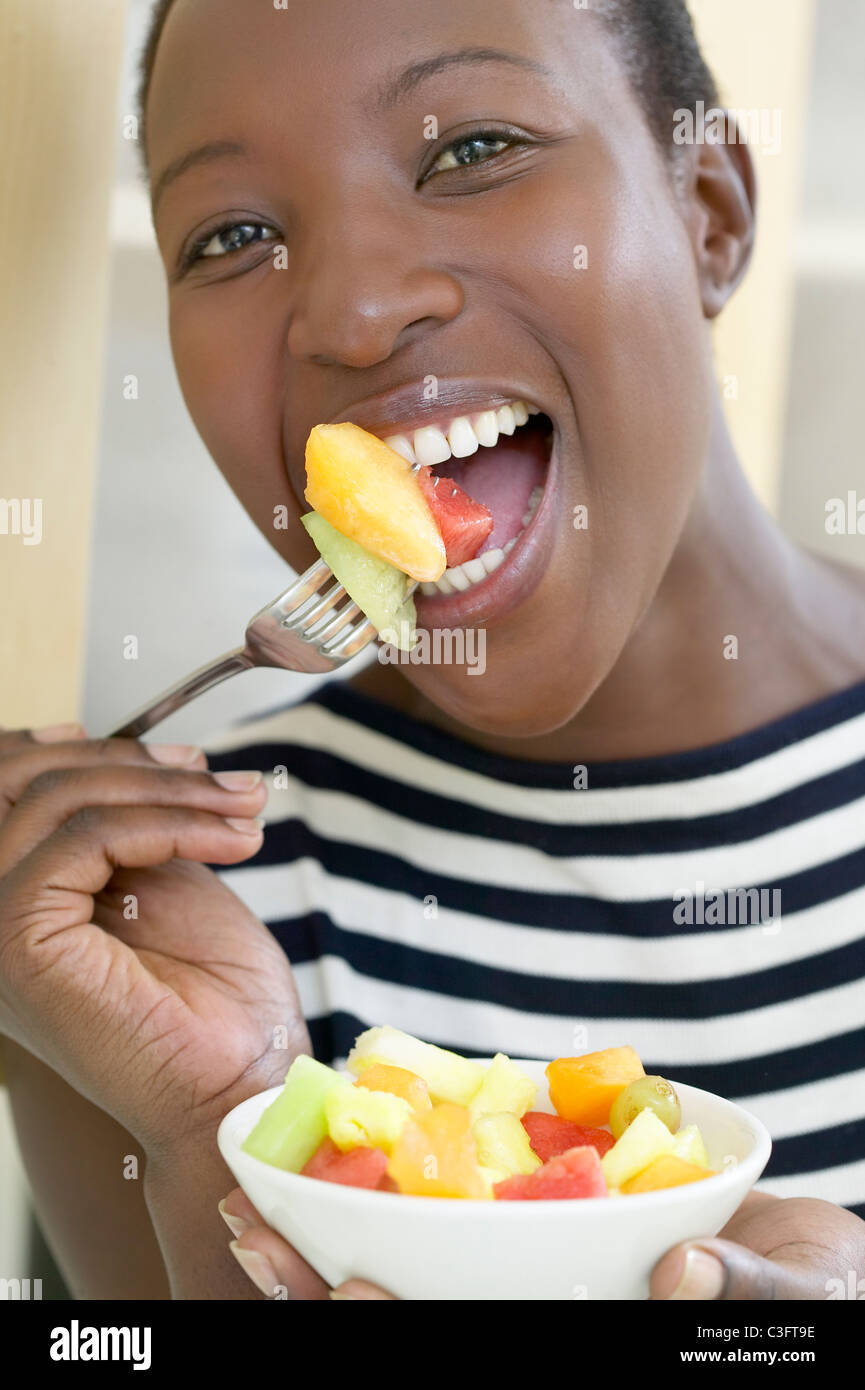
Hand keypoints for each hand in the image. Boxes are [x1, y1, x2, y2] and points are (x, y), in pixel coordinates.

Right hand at [0, 722, 307, 1154]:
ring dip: (168, 790)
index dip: (70, 749)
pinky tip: (233, 840)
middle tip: (218, 775)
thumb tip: (126, 756)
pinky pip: (85, 837)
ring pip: (58, 800)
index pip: (6, 789)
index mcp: (13, 900)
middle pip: (22, 781)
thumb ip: (125, 824)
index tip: (172, 750)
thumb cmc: (209, 1001)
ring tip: (244, 809)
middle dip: (132, 759)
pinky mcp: (17, 941)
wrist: (238, 1083)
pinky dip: (170, 822)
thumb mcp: (161, 881)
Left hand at [220, 1186, 864, 1301]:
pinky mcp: (538, 1234)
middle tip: (248, 1238)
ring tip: (253, 1209)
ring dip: (323, 1253)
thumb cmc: (817, 1300)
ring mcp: (529, 1282)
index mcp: (583, 1341)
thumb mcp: (801, 1304)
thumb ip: (744, 1300)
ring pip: (412, 1281)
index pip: (470, 1345)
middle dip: (321, 1292)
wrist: (814, 1267)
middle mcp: (539, 1314)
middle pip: (415, 1321)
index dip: (400, 1327)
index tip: (343, 1285)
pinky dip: (385, 1196)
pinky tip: (335, 1163)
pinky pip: (451, 1224)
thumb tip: (681, 1283)